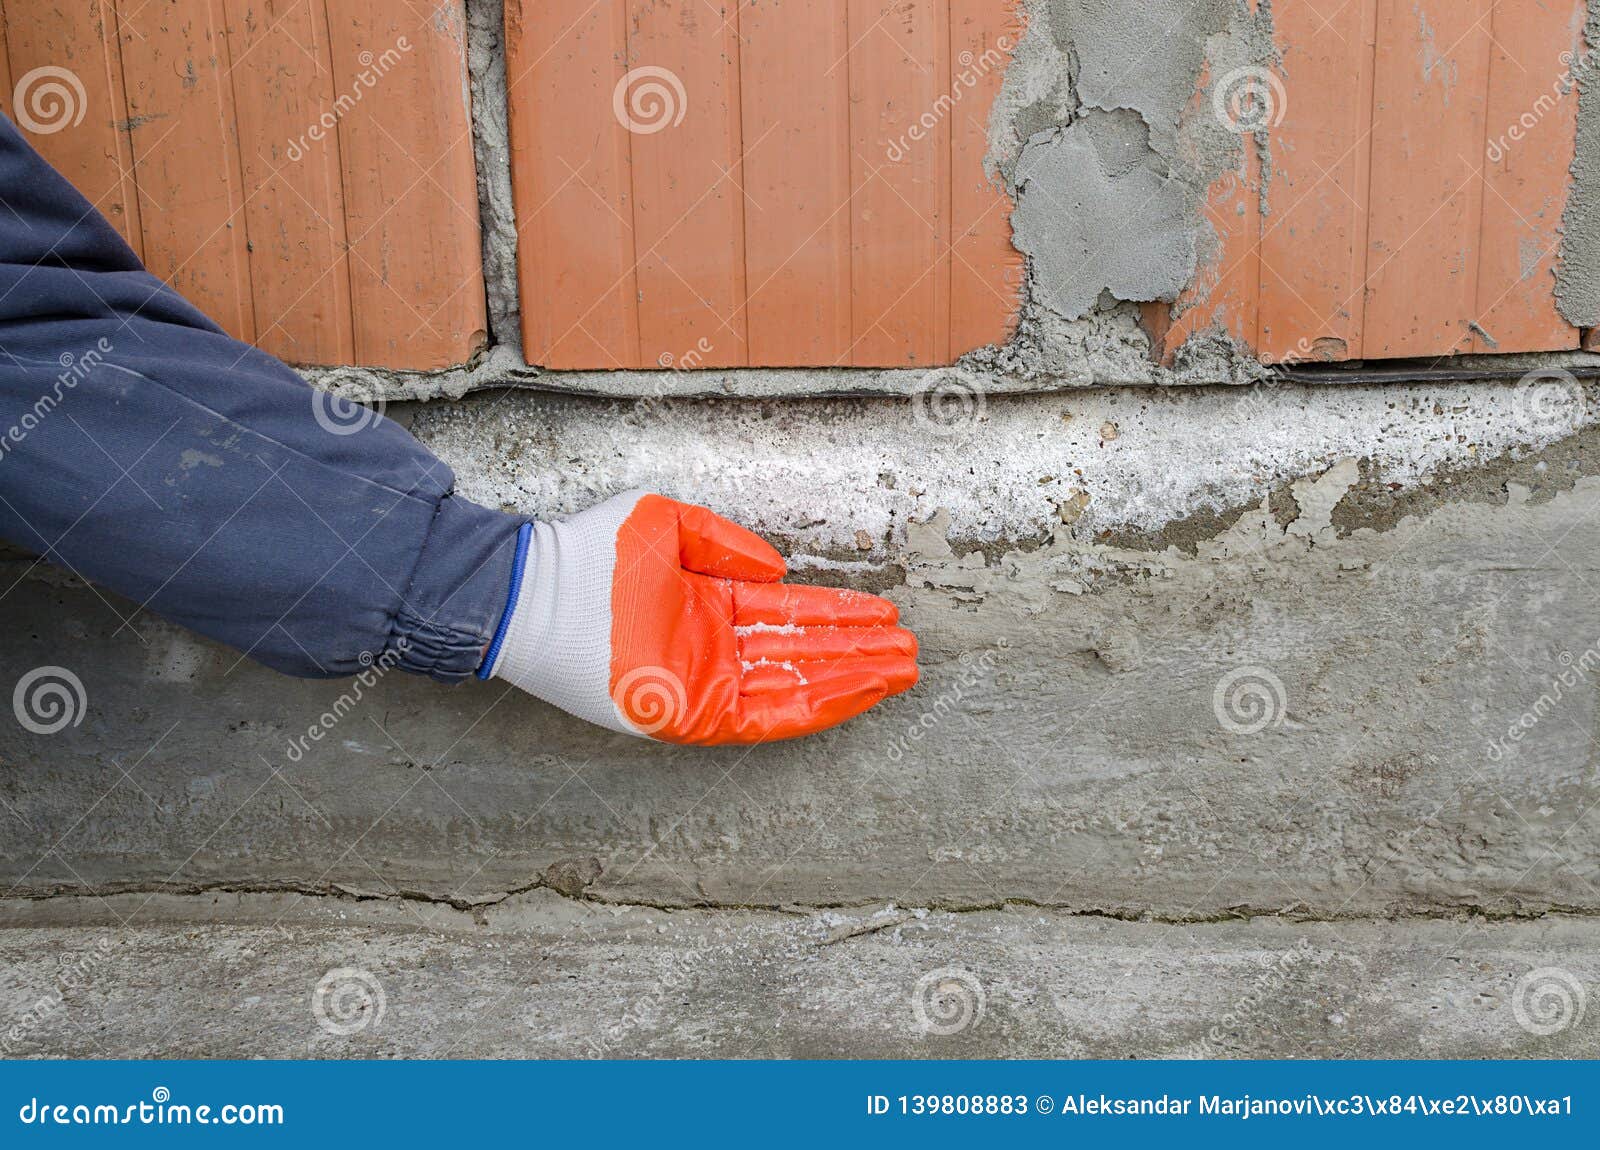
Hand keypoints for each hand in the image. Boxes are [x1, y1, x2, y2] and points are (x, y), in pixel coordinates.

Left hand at [483, 491, 917, 743]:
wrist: (536, 591)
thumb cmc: (587, 553)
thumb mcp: (666, 525)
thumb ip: (725, 544)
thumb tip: (777, 571)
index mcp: (708, 605)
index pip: (788, 616)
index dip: (839, 616)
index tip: (884, 614)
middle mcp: (712, 649)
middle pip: (803, 655)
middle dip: (859, 654)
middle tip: (911, 653)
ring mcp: (705, 682)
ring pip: (796, 687)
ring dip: (852, 680)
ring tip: (903, 672)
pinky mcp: (694, 713)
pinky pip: (769, 715)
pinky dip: (818, 703)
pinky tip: (859, 689)